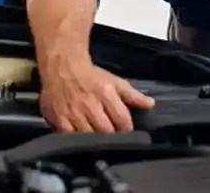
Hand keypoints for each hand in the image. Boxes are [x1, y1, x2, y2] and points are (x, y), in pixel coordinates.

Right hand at [39, 55, 154, 132]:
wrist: (63, 68)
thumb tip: (150, 104)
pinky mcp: (59, 119)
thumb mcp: (115, 82)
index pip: (122, 120)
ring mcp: (73, 112)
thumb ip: (133, 95)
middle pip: (106, 131)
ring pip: (89, 137)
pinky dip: (77, 141)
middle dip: (112, 137)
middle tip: (113, 138)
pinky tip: (81, 140)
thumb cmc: (91, 77)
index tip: (126, 132)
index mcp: (106, 93)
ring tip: (98, 140)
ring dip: (95, 141)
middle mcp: (90, 104)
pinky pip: (70, 137)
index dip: (126, 129)